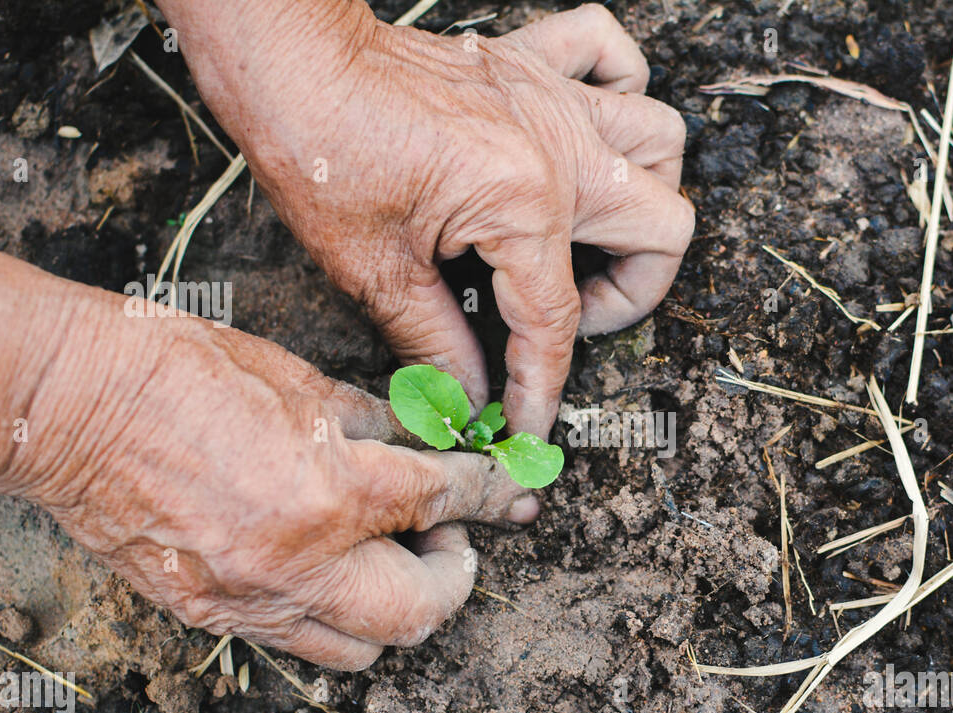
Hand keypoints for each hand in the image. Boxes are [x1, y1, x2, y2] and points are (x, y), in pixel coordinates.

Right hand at [0, 282, 530, 670]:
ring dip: (398, 609)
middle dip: (456, 575)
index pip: (445, 500)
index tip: (511, 490)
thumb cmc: (174, 370)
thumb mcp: (299, 379)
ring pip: (361, 648)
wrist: (67, 405)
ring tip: (392, 558)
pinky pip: (297, 640)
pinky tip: (330, 570)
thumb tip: (424, 440)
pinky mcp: (211, 615)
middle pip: (420, 612)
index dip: (492, 493)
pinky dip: (332, 615)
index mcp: (329, 491)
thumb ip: (375, 422)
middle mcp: (298, 564)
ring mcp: (251, 601)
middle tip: (452, 536)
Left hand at [165, 1, 694, 437]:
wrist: (291, 59)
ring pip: (661, 140)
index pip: (555, 320)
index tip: (530, 419)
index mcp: (523, 203)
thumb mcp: (375, 270)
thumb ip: (435, 342)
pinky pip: (610, 53)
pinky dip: (620, 87)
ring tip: (598, 235)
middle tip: (575, 316)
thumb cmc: (319, 145)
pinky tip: (589, 134)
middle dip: (633, 292)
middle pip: (661, 230)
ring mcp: (552, 98)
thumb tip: (468, 394)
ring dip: (646, 196)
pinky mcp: (529, 63)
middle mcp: (559, 147)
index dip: (543, 386)